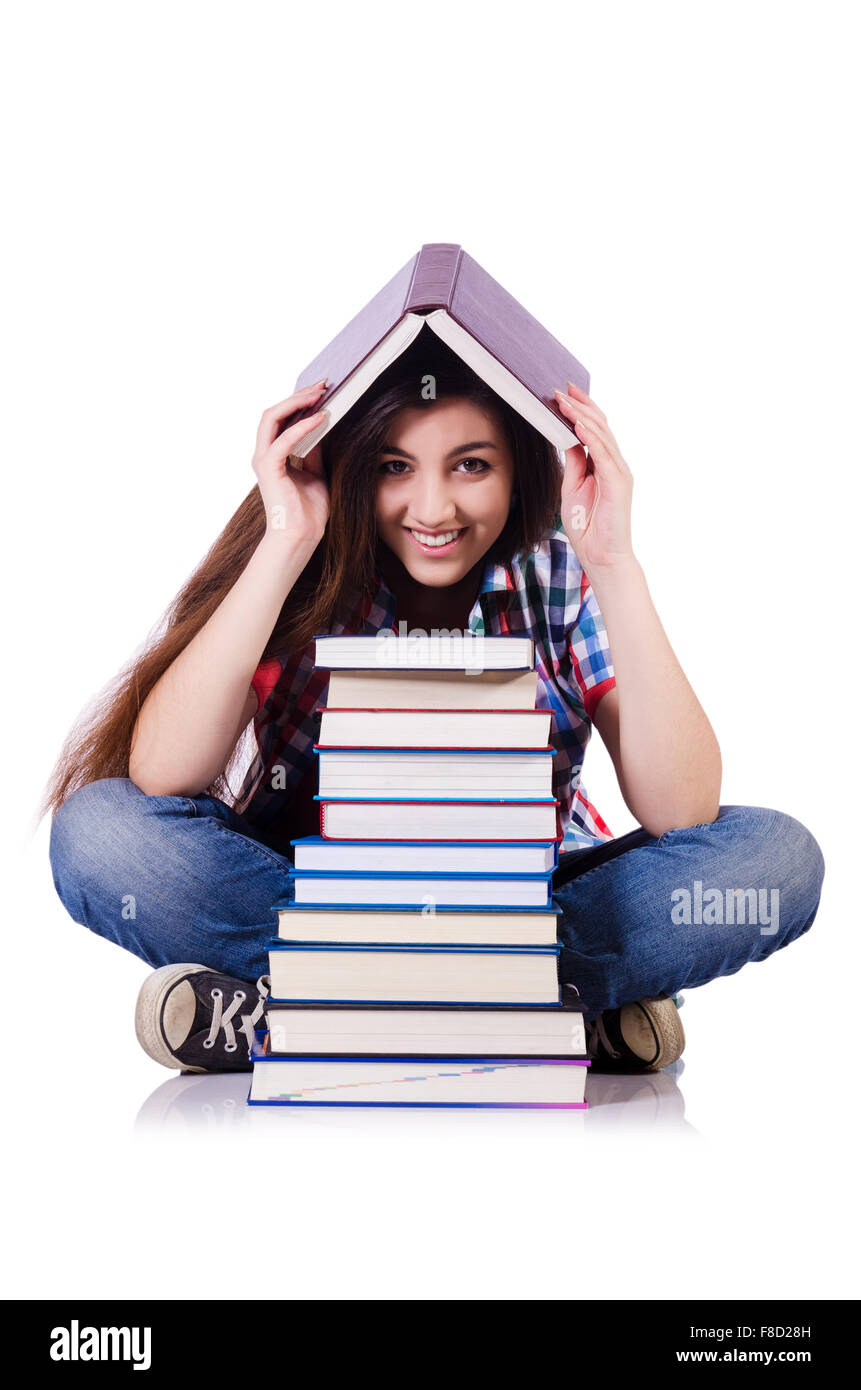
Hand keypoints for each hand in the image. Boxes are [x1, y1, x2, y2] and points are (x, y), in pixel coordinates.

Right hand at [252, 381, 330, 547]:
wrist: (302, 536)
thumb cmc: (309, 511)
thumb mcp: (317, 472)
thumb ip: (314, 450)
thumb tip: (322, 426)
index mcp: (274, 455)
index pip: (282, 419)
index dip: (300, 402)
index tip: (323, 392)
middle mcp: (265, 454)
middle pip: (274, 413)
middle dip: (298, 396)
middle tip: (323, 385)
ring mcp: (264, 460)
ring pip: (272, 418)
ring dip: (297, 403)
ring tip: (320, 395)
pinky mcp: (269, 468)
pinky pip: (284, 440)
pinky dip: (302, 427)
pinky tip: (321, 419)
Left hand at [554, 381, 634, 573]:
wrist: (602, 556)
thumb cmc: (589, 527)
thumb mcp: (573, 488)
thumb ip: (574, 464)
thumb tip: (567, 439)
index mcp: (605, 465)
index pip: (594, 429)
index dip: (580, 410)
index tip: (562, 393)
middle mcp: (615, 464)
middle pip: (599, 426)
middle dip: (580, 405)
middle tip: (561, 387)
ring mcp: (619, 472)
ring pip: (601, 435)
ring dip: (581, 416)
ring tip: (563, 400)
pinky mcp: (618, 483)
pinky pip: (603, 455)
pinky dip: (590, 438)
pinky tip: (576, 425)